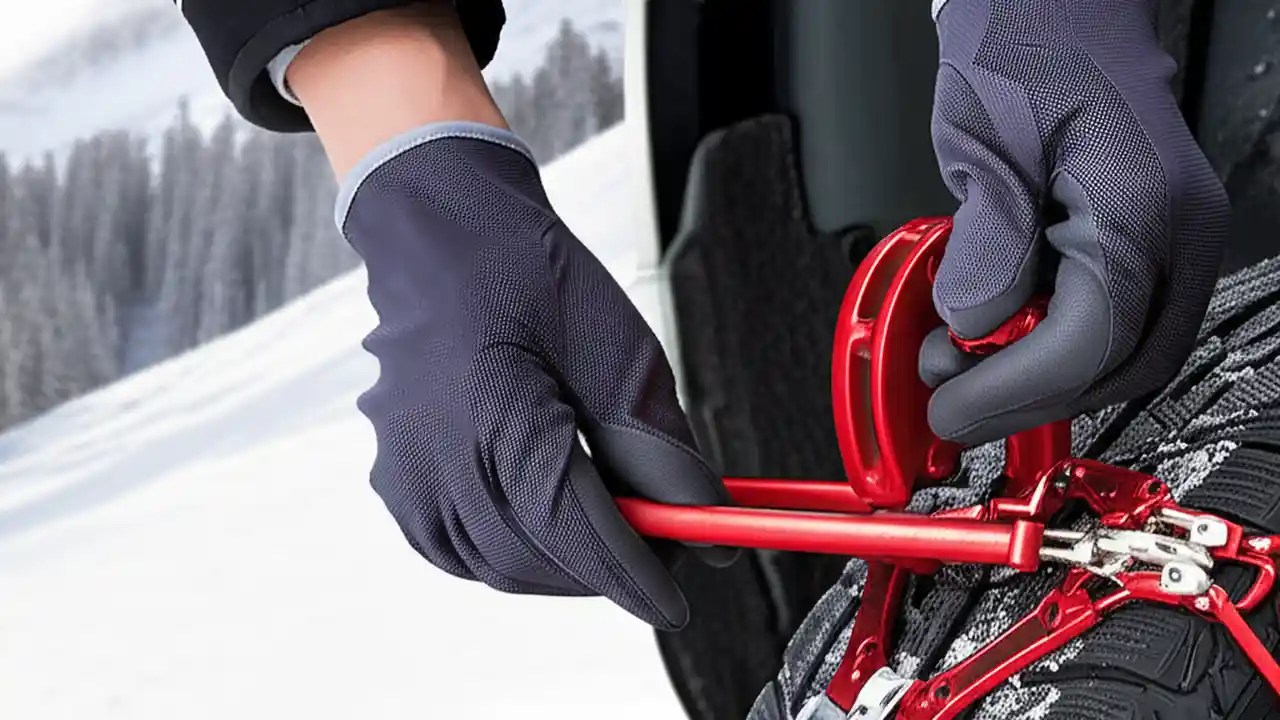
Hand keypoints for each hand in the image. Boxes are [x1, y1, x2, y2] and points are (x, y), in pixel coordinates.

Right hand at [343, 124, 734, 628]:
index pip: (579, 534)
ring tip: (608, 522)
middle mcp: (438, 458)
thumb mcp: (621, 353)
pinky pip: (460, 553)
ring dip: (563, 565)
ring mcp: (408, 475)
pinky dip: (513, 554)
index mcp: (498, 418)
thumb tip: (706, 523)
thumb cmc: (525, 275)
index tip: (676, 602)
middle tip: (661, 543)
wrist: (441, 238)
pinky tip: (546, 521)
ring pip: (501, 568)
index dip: (635, 578)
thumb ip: (663, 453)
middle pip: (542, 561)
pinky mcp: (397, 482)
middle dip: (608, 568)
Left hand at [920, 0, 1228, 443]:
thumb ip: (986, 247)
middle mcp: (1179, 229)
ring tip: (960, 363)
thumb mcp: (983, 143)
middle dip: (1026, 398)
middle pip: (1118, 365)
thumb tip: (974, 327)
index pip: (1088, 341)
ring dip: (1039, 379)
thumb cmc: (1026, 44)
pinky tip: (998, 336)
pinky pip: (1115, 324)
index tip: (950, 412)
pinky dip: (1054, 347)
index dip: (1012, 392)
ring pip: (1123, 355)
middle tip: (949, 400)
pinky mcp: (1152, 242)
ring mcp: (1175, 237)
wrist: (1057, 6)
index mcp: (1142, 204)